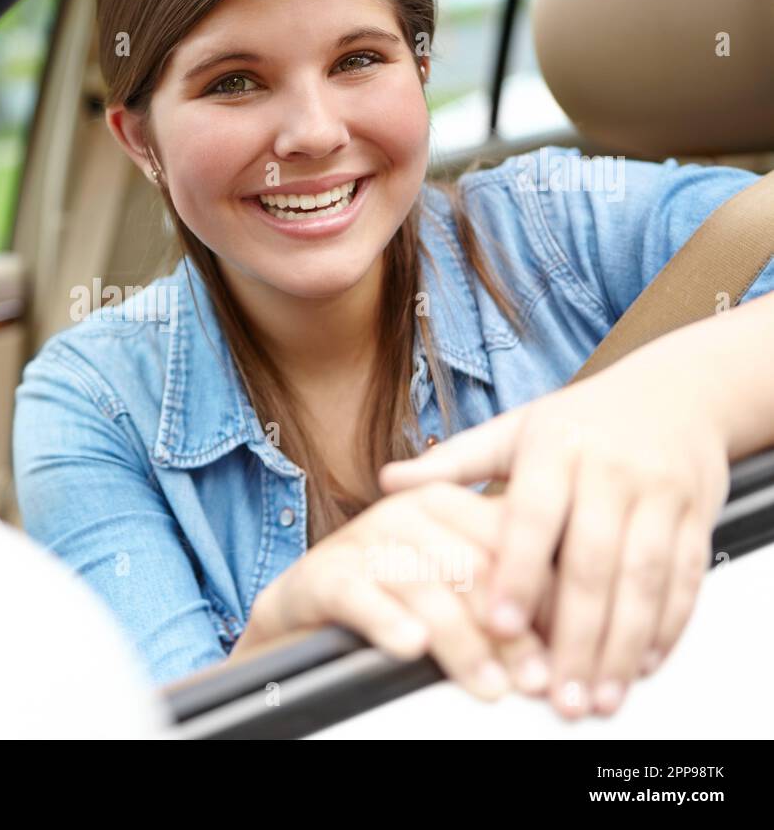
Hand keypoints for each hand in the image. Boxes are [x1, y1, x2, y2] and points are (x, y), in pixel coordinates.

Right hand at [235, 481, 554, 701]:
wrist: (308, 602)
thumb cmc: (393, 594)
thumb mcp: (453, 583)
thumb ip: (507, 594)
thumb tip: (582, 637)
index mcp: (446, 502)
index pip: (511, 543)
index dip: (547, 599)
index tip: (574, 650)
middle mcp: (404, 511)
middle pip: (473, 567)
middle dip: (512, 631)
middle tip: (538, 678)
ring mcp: (361, 540)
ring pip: (425, 588)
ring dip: (463, 643)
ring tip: (490, 686)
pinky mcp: (323, 574)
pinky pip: (360, 596)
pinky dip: (387, 622)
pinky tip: (410, 648)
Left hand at [378, 356, 731, 717]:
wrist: (674, 392)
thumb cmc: (578, 420)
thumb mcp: (512, 431)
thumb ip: (453, 464)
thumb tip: (387, 481)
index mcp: (555, 448)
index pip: (533, 516)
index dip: (517, 573)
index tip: (499, 624)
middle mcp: (611, 469)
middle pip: (593, 561)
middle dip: (574, 633)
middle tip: (555, 689)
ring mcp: (660, 492)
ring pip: (644, 578)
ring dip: (622, 643)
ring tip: (595, 692)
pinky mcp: (697, 515)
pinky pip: (685, 577)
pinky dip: (667, 625)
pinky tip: (642, 661)